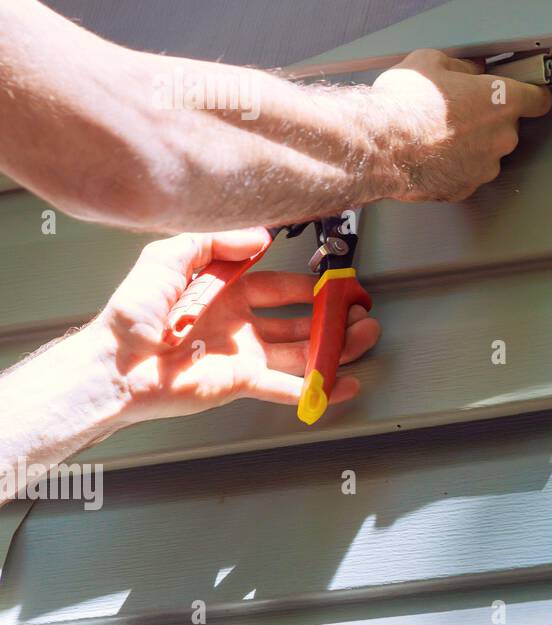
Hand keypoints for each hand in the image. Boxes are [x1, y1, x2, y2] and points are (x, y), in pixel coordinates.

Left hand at [90, 229, 380, 422]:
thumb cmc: (131, 315)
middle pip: (299, 320)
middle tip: (358, 313)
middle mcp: (238, 324)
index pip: (279, 286)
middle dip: (332, 318)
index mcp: (224, 293)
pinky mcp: (241, 382)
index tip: (334, 282)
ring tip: (363, 340)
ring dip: (334, 347)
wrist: (115, 364)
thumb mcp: (169, 257)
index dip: (309, 284)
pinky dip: (316, 388)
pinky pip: (286, 386)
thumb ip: (213, 241)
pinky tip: (341, 384)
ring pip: (301, 351)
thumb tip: (258, 236)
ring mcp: (242, 354)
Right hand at [372, 48, 551, 201]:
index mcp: (501, 101)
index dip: (532, 95)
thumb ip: (461, 66)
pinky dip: (454, 165)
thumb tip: (469, 68)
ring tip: (437, 133)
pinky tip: (430, 153)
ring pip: (486, 152)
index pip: (539, 99)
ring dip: (470, 144)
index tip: (528, 94)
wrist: (379, 147)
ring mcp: (485, 166)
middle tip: (457, 109)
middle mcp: (501, 137)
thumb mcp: (431, 62)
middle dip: (487, 118)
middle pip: (507, 126)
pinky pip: (466, 172)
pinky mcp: (465, 187)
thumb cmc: (404, 106)